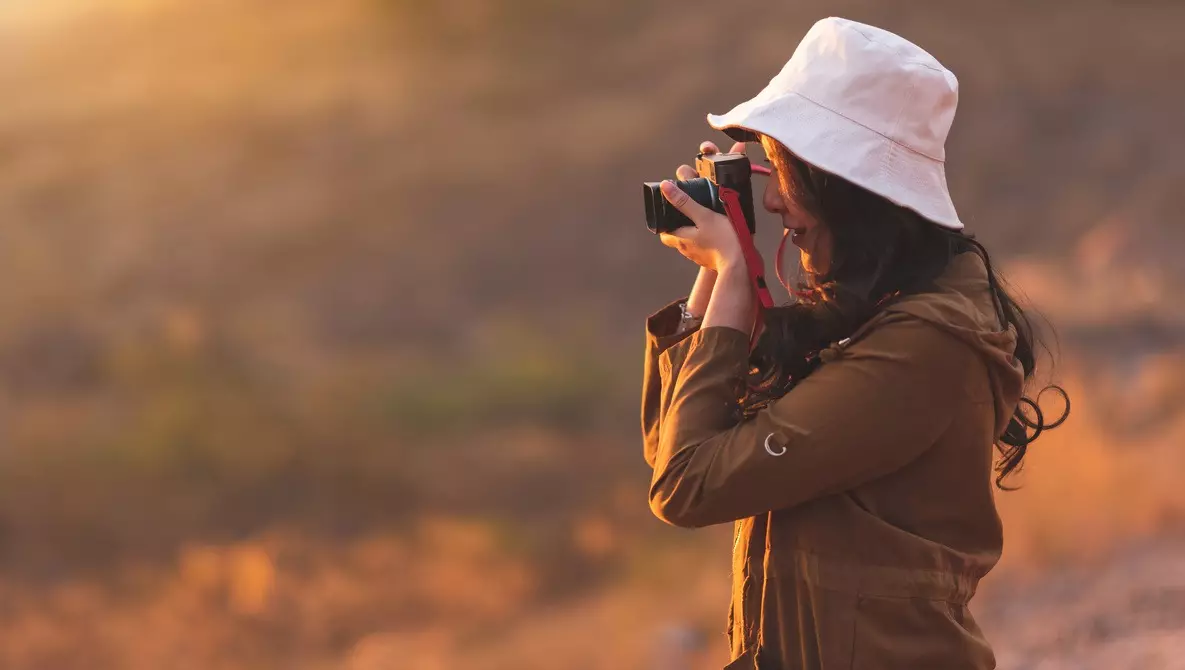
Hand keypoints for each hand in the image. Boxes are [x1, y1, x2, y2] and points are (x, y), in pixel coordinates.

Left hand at [659, 141, 752, 271]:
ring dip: (693, 233)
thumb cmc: (723, 240)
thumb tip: (665, 187)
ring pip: (690, 243)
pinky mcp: (710, 259)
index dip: (664, 224)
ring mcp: (699, 257)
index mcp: (681, 239)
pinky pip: (703, 249)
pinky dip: (705, 241)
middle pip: (676, 238)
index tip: (669, 214)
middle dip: (679, 227)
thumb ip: (684, 202)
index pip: (664, 234)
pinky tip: (715, 233)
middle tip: (687, 215)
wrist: (741, 263)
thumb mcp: (703, 215)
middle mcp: (687, 250)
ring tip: (703, 220)